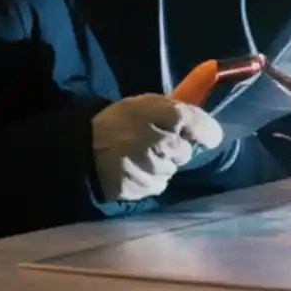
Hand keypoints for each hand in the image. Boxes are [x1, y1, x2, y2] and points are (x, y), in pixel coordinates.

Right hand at [91, 94, 223, 201]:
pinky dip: (151, 179)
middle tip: (157, 143)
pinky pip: (158, 185)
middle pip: (186, 152)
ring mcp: (152, 167)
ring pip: (171, 170)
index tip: (206, 136)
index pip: (200, 125)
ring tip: (141, 157)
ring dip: (163, 165)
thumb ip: (176, 110)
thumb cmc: (117, 122)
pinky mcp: (142, 187)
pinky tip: (135, 170)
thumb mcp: (145, 104)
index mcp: (164, 114)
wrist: (82, 146)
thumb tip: (209, 126)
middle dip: (176, 149)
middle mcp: (162, 141)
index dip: (206, 131)